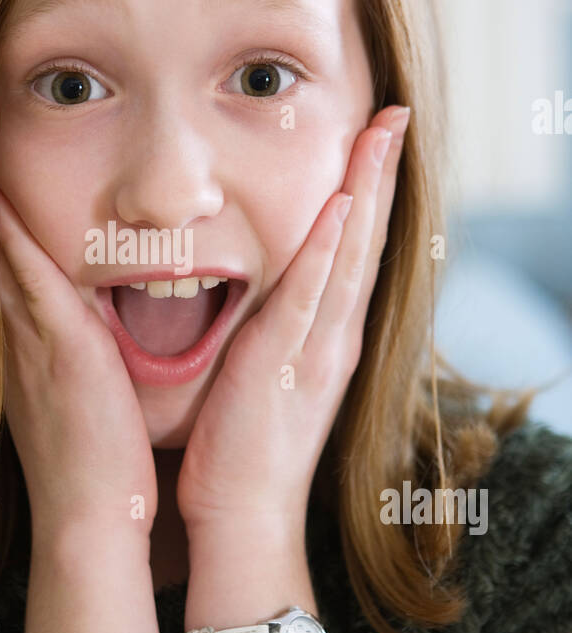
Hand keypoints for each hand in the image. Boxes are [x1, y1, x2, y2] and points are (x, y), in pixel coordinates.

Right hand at [0, 186, 157, 551]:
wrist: (92, 519)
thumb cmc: (95, 469)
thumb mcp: (73, 407)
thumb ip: (69, 368)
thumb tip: (82, 343)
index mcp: (18, 352)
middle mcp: (14, 341)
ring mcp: (32, 343)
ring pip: (2, 258)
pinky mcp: (62, 347)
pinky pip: (33, 276)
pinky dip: (15, 235)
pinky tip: (0, 195)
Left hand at [177, 106, 410, 551]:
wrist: (242, 519)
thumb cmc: (238, 452)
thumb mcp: (260, 378)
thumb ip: (267, 333)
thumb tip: (254, 297)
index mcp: (325, 337)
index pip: (352, 250)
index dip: (366, 193)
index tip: (373, 139)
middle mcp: (333, 336)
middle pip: (365, 239)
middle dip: (380, 173)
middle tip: (394, 113)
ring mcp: (317, 349)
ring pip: (351, 255)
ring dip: (367, 190)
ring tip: (382, 133)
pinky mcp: (287, 365)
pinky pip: (313, 297)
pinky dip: (331, 250)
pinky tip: (341, 206)